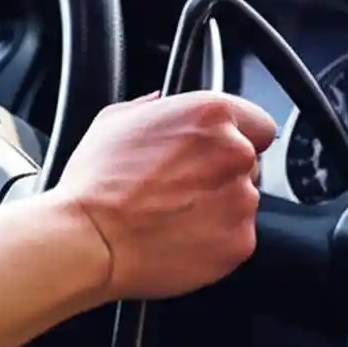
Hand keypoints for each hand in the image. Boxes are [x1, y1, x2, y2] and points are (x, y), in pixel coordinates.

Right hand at [53, 90, 275, 299]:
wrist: (90, 242)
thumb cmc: (96, 185)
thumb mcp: (113, 122)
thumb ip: (150, 107)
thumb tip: (159, 103)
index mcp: (211, 115)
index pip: (257, 122)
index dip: (237, 136)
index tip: (216, 150)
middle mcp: (235, 154)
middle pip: (249, 163)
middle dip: (222, 173)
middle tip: (181, 186)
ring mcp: (241, 201)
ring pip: (242, 201)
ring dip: (218, 207)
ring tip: (173, 215)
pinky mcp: (239, 242)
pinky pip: (236, 237)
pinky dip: (214, 240)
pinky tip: (178, 237)